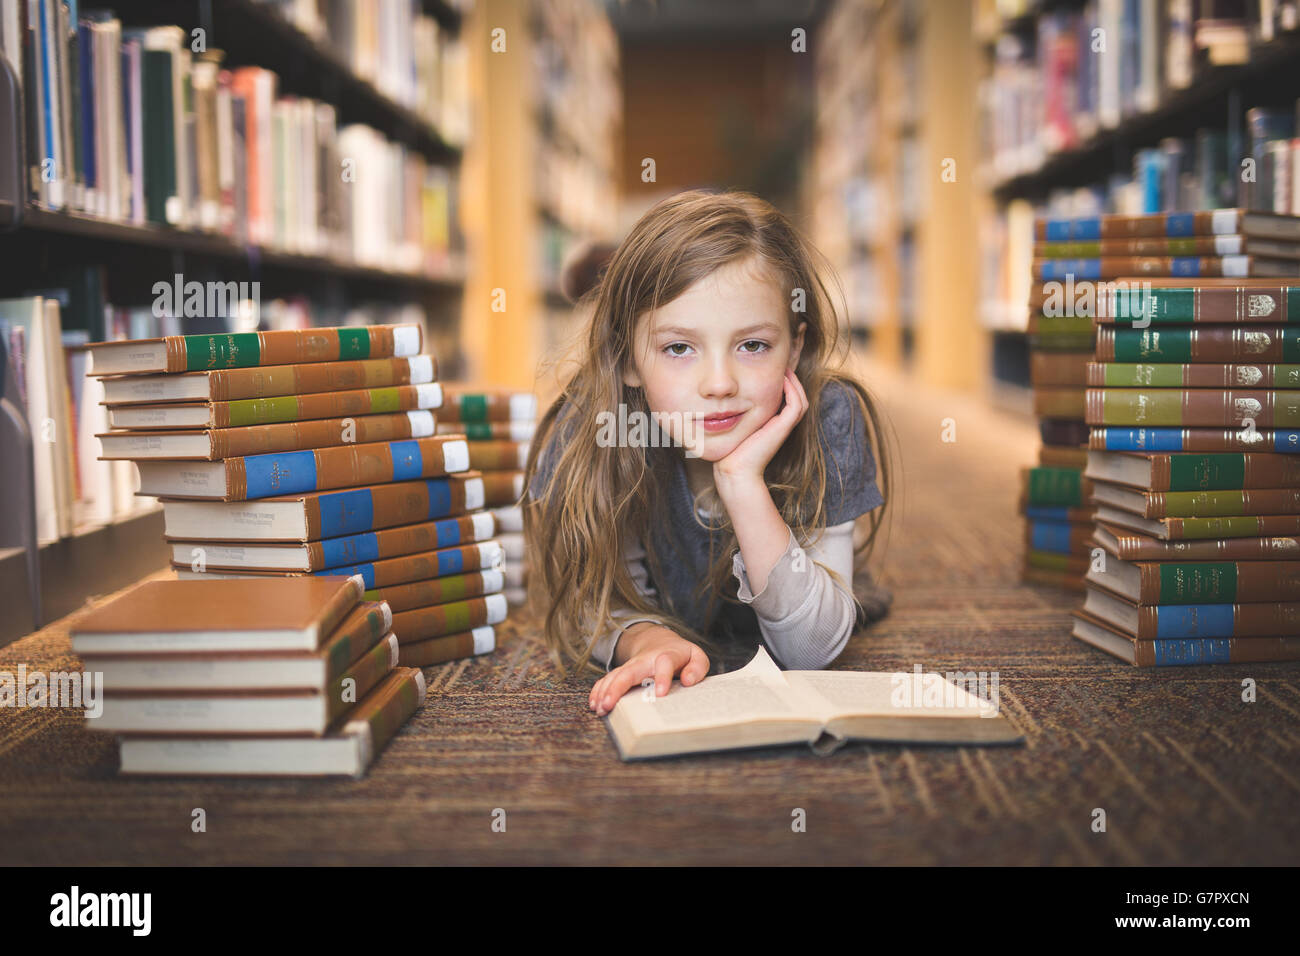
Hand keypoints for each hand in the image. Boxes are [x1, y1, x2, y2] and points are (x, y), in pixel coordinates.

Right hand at [588, 624, 710, 715]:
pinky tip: (594, 703)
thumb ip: (697, 667)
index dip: (662, 677)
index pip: (664, 663)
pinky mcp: (622, 672)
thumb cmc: (680, 655)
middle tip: (609, 705)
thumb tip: (688, 681)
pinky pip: (607, 679)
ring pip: (614, 676)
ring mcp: (630, 666)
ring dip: (604, 691)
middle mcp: (644, 660)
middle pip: (629, 671)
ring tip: (599, 708)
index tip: (660, 694)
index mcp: (666, 655)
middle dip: (617, 688)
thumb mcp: (696, 657)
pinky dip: (598, 690)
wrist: (659, 641)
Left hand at [713, 367, 807, 485]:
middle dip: (792, 380)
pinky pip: (795, 404)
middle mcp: (781, 425)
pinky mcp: (782, 428)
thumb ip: (736, 411)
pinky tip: (782, 380)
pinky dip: (792, 390)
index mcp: (773, 424)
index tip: (773, 369)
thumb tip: (723, 396)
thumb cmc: (730, 449)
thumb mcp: (735, 425)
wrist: (734, 468)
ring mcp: (784, 427)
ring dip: (794, 382)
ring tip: (784, 369)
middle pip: (798, 397)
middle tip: (783, 364)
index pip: (788, 399)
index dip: (785, 384)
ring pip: (800, 399)